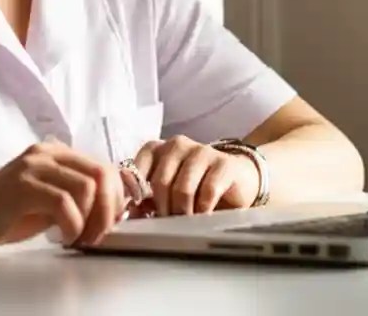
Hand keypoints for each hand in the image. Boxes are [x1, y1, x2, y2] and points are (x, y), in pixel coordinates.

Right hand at [0, 139, 126, 249]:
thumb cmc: (5, 214)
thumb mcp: (49, 199)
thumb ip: (77, 195)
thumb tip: (113, 207)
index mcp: (56, 152)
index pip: (105, 167)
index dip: (116, 198)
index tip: (110, 223)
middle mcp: (47, 152)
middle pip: (102, 174)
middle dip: (109, 210)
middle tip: (96, 235)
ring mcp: (33, 166)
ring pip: (88, 187)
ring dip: (91, 220)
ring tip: (77, 238)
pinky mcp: (22, 185)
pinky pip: (63, 203)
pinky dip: (71, 225)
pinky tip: (61, 237)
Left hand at [132, 136, 259, 217]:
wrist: (238, 179)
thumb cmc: (197, 187)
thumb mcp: (168, 192)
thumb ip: (147, 199)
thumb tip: (128, 213)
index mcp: (159, 148)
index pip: (136, 167)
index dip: (135, 193)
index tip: (138, 211)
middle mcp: (178, 144)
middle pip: (160, 182)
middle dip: (163, 208)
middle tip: (168, 222)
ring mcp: (202, 151)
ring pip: (182, 189)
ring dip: (183, 212)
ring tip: (186, 221)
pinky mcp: (224, 164)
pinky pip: (207, 192)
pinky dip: (202, 210)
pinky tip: (204, 215)